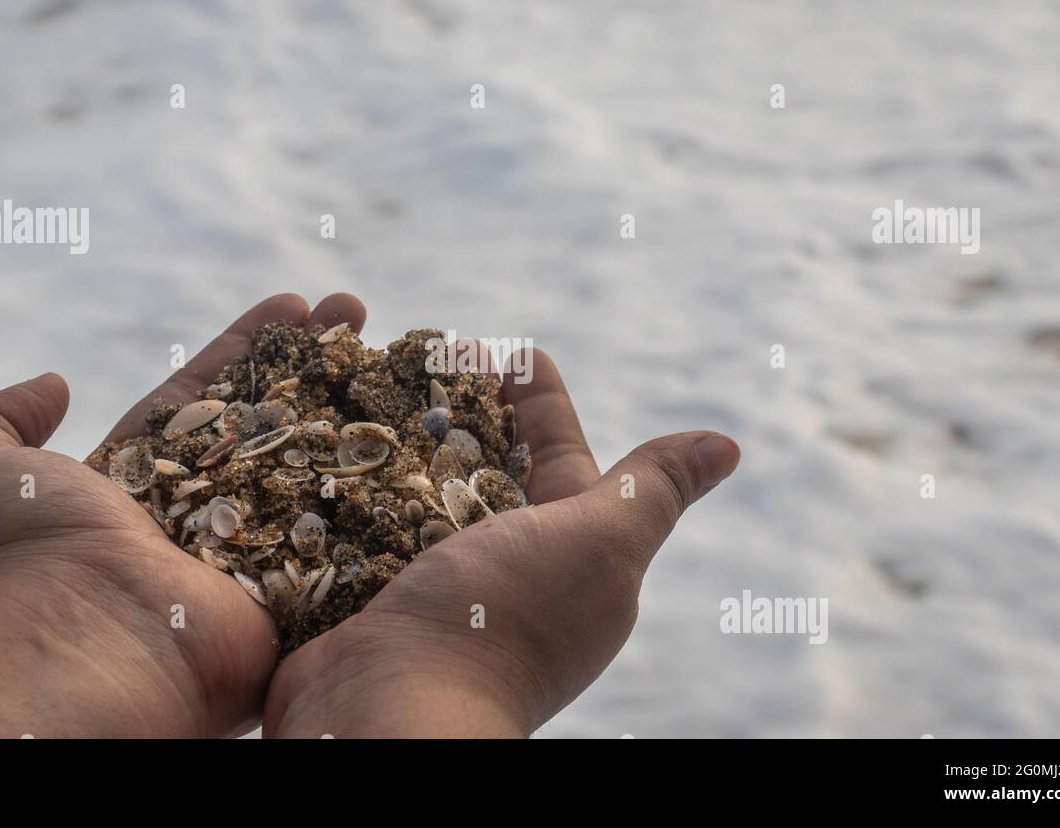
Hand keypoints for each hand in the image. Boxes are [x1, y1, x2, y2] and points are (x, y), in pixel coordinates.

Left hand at [0, 293, 361, 736]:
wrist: (92, 641)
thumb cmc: (37, 554)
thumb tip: (53, 384)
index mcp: (144, 480)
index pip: (207, 397)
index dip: (250, 350)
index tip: (296, 303)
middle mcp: (206, 512)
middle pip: (272, 419)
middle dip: (317, 362)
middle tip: (359, 312)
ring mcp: (258, 548)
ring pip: (319, 461)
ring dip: (361, 402)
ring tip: (402, 348)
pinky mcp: (301, 584)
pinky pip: (351, 524)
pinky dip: (389, 479)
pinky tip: (424, 425)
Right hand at [262, 349, 740, 736]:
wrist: (396, 712)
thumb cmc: (505, 620)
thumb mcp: (599, 544)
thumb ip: (653, 491)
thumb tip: (729, 445)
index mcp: (570, 558)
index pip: (559, 456)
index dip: (540, 400)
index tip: (503, 348)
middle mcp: (507, 576)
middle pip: (486, 474)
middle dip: (461, 414)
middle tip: (420, 360)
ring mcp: (439, 593)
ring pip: (420, 500)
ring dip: (399, 449)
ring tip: (368, 393)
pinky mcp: (377, 602)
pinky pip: (366, 533)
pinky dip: (354, 494)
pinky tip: (330, 454)